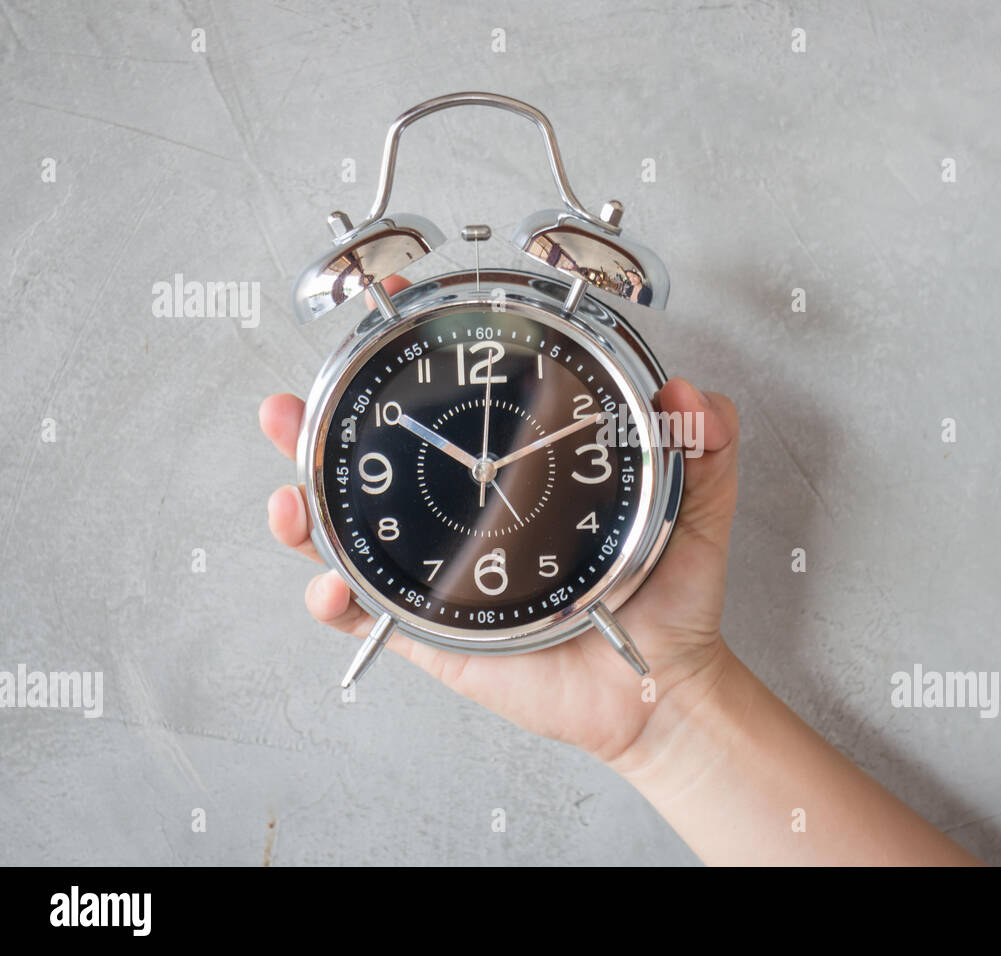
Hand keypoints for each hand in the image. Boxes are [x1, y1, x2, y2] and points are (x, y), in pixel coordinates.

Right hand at [259, 277, 740, 764]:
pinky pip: (369, 619)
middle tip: (285, 409)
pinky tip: (328, 587)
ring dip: (303, 514)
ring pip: (351, 538)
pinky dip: (336, 603)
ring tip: (287, 497)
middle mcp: (466, 520)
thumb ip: (707, 441)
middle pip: (374, 469)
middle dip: (316, 435)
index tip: (384, 323)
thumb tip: (689, 394)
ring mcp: (442, 576)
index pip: (450, 415)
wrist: (662, 682)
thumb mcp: (697, 504)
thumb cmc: (672, 595)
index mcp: (513, 481)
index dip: (409, 370)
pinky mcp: (435, 635)